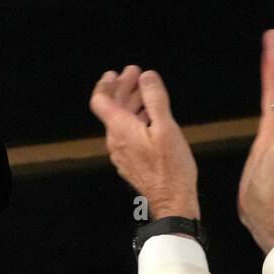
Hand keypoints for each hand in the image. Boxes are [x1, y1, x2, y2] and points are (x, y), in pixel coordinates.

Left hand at [89, 65, 199, 219]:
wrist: (172, 200)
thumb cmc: (171, 167)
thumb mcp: (167, 128)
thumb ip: (155, 100)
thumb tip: (146, 77)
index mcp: (120, 129)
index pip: (101, 101)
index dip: (106, 84)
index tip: (115, 73)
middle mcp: (115, 140)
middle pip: (112, 109)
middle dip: (123, 89)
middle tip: (136, 75)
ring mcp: (121, 152)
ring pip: (120, 121)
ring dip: (131, 103)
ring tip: (146, 91)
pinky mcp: (129, 161)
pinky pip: (127, 134)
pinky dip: (135, 119)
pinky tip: (149, 116)